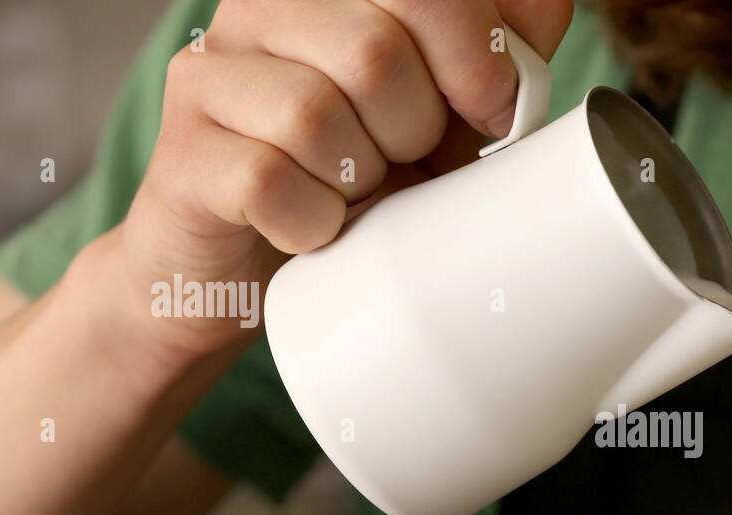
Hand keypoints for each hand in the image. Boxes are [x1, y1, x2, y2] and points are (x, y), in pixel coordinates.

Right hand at [119, 0, 572, 358]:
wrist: (254, 272)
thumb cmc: (357, 185)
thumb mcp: (441, 117)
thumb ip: (489, 61)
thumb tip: (546, 7)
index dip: (477, 52)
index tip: (493, 110)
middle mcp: (259, 12)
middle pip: (375, 51)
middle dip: (417, 129)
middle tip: (405, 163)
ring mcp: (210, 78)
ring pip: (316, 115)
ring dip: (361, 180)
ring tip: (355, 195)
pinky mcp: (184, 157)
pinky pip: (268, 182)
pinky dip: (313, 223)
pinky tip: (316, 229)